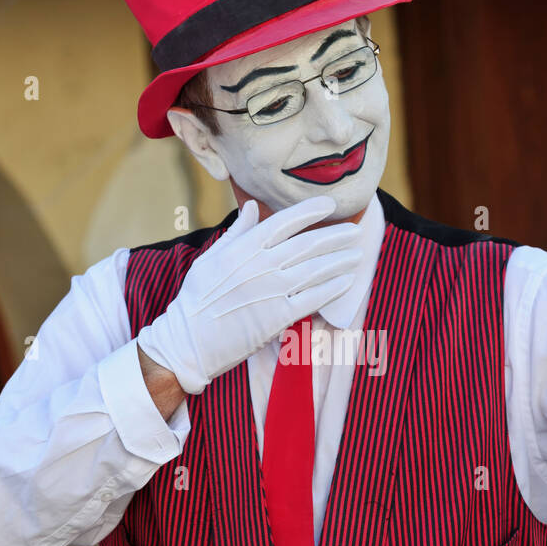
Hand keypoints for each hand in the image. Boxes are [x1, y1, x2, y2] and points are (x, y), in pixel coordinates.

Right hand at [136, 195, 361, 392]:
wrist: (189, 340)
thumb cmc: (198, 299)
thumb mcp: (211, 258)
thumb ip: (236, 232)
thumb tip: (251, 206)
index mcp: (245, 247)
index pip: (285, 221)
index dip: (311, 211)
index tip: (330, 205)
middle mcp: (262, 265)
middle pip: (308, 244)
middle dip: (336, 236)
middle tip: (355, 232)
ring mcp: (272, 290)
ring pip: (316, 269)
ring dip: (340, 260)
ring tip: (357, 254)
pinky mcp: (279, 316)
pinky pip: (314, 298)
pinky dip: (333, 288)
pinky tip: (346, 281)